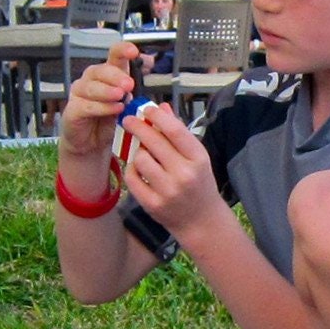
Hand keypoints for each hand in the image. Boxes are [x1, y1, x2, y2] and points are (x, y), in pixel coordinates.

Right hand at [59, 41, 136, 162]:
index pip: (113, 56)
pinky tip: (114, 109)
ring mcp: (79, 94)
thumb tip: (142, 88)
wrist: (91, 144)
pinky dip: (102, 107)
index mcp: (107, 75)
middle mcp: (91, 80)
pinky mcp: (72, 110)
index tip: (133, 51)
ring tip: (121, 96)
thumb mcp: (126, 106)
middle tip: (129, 84)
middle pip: (100, 70)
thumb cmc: (108, 121)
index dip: (122, 51)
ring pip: (91, 87)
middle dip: (116, 76)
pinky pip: (86, 106)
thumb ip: (132, 95)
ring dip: (108, 91)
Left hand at [117, 101, 220, 241]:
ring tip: (143, 154)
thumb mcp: (196, 157)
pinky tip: (139, 170)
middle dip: (137, 126)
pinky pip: (132, 177)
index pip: (174, 130)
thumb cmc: (199, 183)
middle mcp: (184, 174)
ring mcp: (168, 191)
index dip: (156, 116)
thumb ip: (178, 133)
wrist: (201, 221)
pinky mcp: (152, 204)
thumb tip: (161, 107)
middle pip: (153, 141)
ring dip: (138, 153)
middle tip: (128, 120)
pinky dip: (132, 170)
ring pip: (140, 158)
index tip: (146, 109)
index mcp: (198, 159)